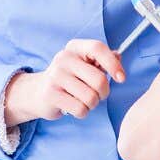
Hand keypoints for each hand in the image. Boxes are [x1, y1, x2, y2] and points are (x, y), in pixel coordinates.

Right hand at [6, 39, 125, 122]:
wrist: (38, 92)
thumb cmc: (69, 78)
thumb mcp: (84, 65)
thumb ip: (103, 60)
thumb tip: (118, 57)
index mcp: (74, 47)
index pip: (97, 48)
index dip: (113, 64)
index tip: (121, 78)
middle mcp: (64, 58)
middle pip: (99, 80)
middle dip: (103, 93)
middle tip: (97, 95)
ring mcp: (55, 76)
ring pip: (91, 98)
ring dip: (92, 104)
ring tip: (82, 100)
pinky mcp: (51, 94)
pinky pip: (80, 109)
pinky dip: (82, 112)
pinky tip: (73, 107)